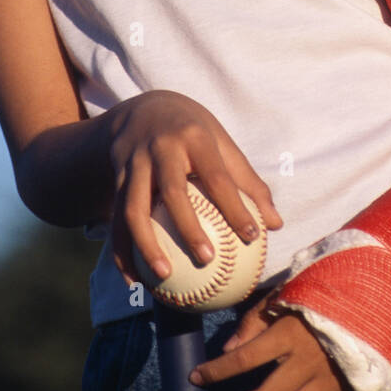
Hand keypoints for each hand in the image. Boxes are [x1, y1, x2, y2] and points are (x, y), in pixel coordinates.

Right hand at [106, 91, 283, 286]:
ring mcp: (133, 163)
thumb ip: (248, 182)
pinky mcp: (115, 179)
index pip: (217, 177)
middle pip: (172, 191)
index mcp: (194, 137)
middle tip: (207, 259)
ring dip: (145, 245)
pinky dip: (121, 251)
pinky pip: (115, 220)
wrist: (143, 110)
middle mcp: (160, 148)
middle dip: (188, 226)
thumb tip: (276, 225)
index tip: (251, 237)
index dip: (234, 206)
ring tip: (163, 276)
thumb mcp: (223, 145)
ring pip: (133, 208)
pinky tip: (134, 280)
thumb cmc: (195, 135)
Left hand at [188, 295, 355, 390]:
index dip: (215, 372)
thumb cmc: (316, 305)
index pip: (242, 360)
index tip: (196, 377)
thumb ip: (252, 323)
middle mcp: (306, 363)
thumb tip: (226, 351)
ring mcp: (326, 384)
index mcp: (288, 334)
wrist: (368, 311)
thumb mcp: (282, 300)